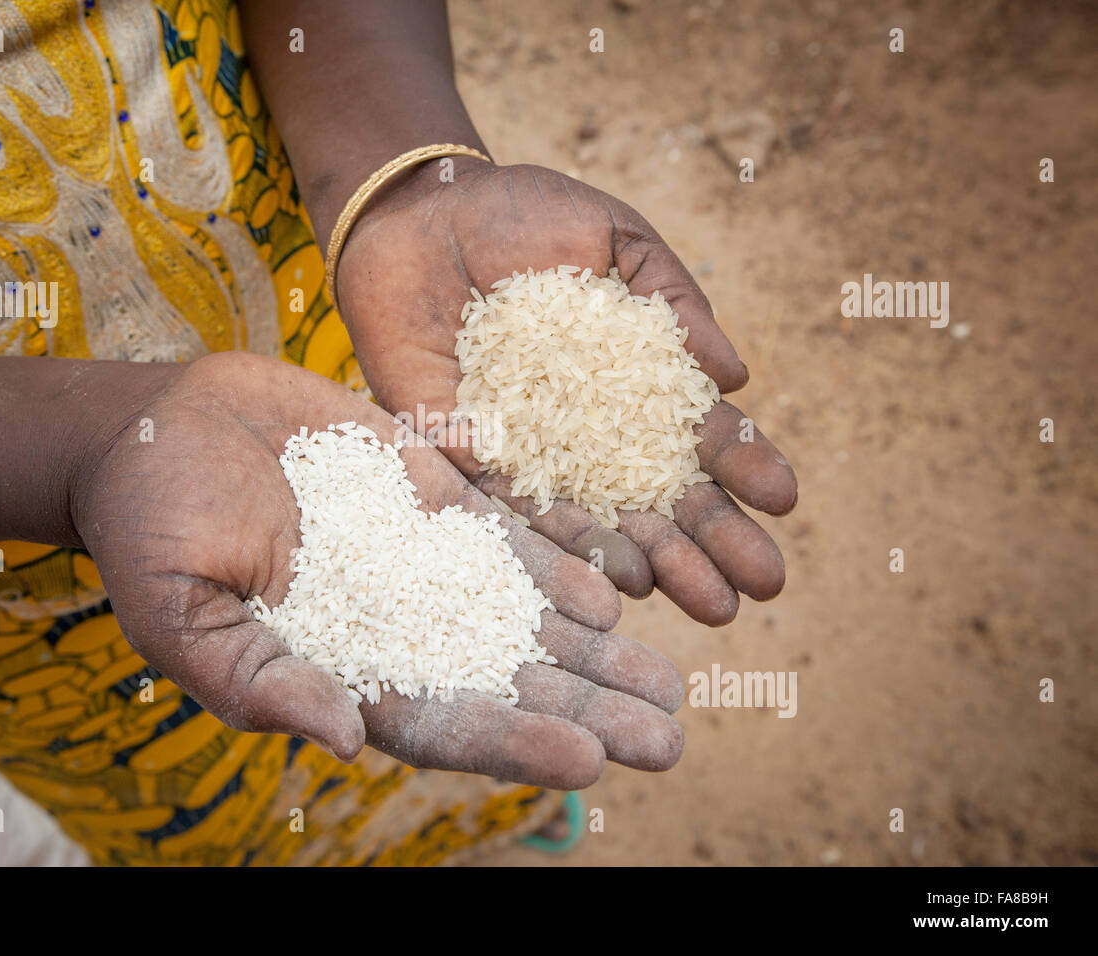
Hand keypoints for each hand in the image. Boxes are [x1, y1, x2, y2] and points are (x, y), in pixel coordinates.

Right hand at [72, 351, 685, 787]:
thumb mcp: (179, 612)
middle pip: (505, 679)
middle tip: (666, 737)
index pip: (440, 722)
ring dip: (596, 650)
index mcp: (338, 670)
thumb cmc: (149, 528)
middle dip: (585, 709)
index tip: (589, 760)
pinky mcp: (428, 493)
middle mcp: (394, 624)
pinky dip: (559, 560)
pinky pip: (506, 532)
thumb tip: (341, 738)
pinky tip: (615, 588)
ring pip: (523, 614)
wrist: (159, 428)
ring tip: (669, 680)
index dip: (514, 743)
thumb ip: (256, 679)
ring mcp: (417, 559)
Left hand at [335, 160, 797, 623]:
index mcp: (627, 381)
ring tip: (710, 605)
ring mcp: (527, 450)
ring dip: (658, 562)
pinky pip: (517, 509)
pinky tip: (619, 578)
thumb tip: (738, 379)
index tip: (784, 499)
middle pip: (657, 497)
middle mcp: (583, 430)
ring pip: (599, 520)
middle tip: (763, 586)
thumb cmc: (521, 215)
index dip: (741, 468)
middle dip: (713, 541)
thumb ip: (673, 302)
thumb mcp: (614, 240)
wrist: (421, 208)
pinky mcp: (464, 454)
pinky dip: (567, 544)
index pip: (693, 437)